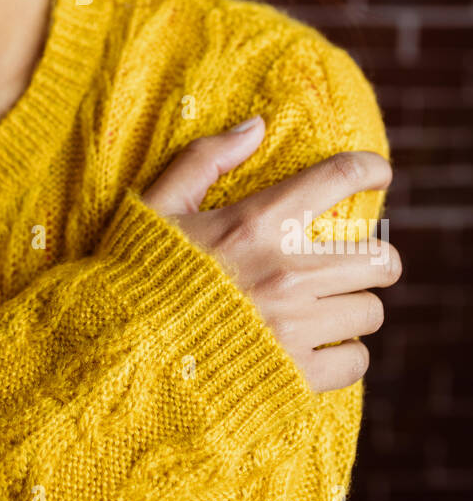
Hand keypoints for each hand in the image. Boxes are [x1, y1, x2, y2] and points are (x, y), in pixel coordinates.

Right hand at [141, 117, 400, 393]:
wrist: (119, 355)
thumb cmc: (135, 273)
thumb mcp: (158, 204)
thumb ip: (206, 158)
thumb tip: (255, 125)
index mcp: (256, 223)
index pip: (338, 179)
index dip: (370, 169)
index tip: (378, 173)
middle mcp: (286, 273)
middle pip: (381, 259)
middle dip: (374, 257)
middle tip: (354, 261)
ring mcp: (294, 327)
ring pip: (370, 311)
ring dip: (353, 307)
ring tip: (327, 308)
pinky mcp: (296, 375)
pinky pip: (355, 360)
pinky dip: (343, 354)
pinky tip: (315, 346)